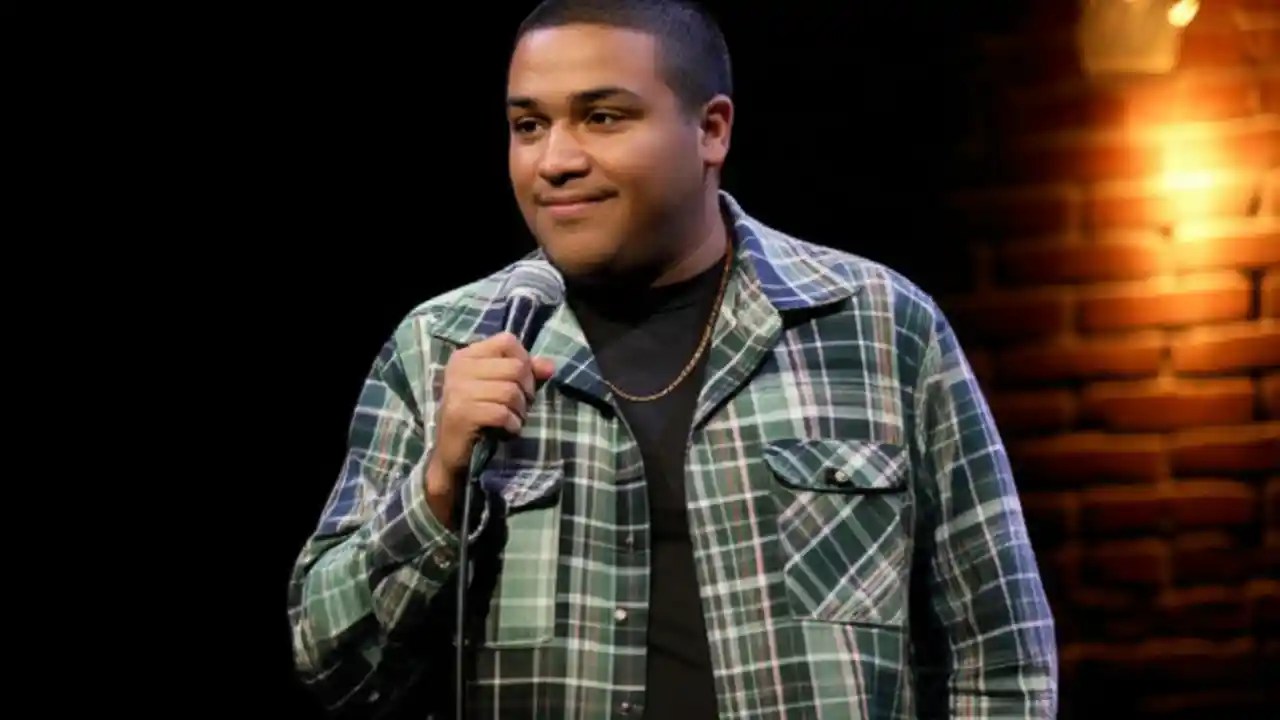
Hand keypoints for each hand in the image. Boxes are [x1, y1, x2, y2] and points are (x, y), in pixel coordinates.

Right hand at [424, 332, 554, 523]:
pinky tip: (507, 430)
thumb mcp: (502, 390)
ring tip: (513, 420)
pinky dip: (512, 424)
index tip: (523, 383)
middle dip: (527, 390)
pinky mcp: (461, 413)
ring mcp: (457, 390)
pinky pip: (502, 412)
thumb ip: (526, 373)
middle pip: (515, 367)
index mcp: (467, 356)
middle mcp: (459, 368)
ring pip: (511, 390)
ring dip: (520, 410)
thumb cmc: (480, 418)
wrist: (452, 454)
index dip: (524, 361)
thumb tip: (550, 366)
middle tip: (520, 407)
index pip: (507, 341)